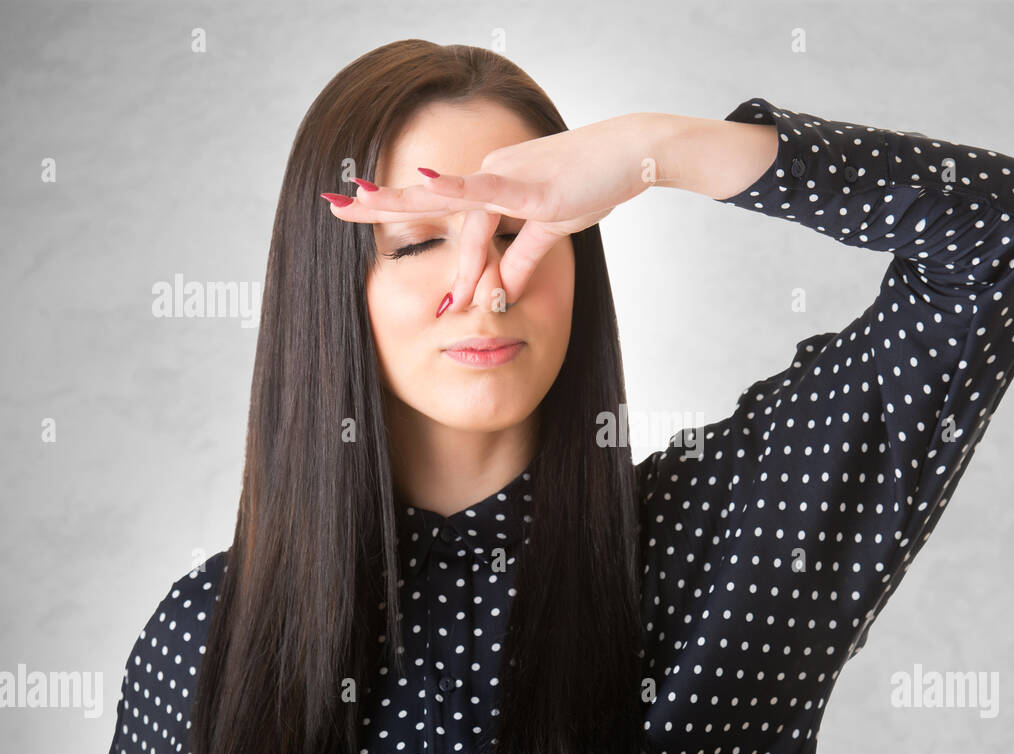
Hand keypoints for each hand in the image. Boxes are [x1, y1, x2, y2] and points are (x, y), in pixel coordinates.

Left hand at [324, 112, 674, 308]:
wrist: (633, 154)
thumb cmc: (597, 183)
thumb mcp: (555, 230)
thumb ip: (525, 260)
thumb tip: (504, 290)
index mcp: (495, 186)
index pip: (453, 223)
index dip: (431, 249)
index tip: (412, 273)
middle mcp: (491, 175)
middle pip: (428, 199)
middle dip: (378, 205)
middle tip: (332, 205)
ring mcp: (507, 176)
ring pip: (455, 209)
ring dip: (412, 217)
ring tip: (359, 206)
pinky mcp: (530, 186)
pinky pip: (486, 192)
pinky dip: (455, 187)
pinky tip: (424, 180)